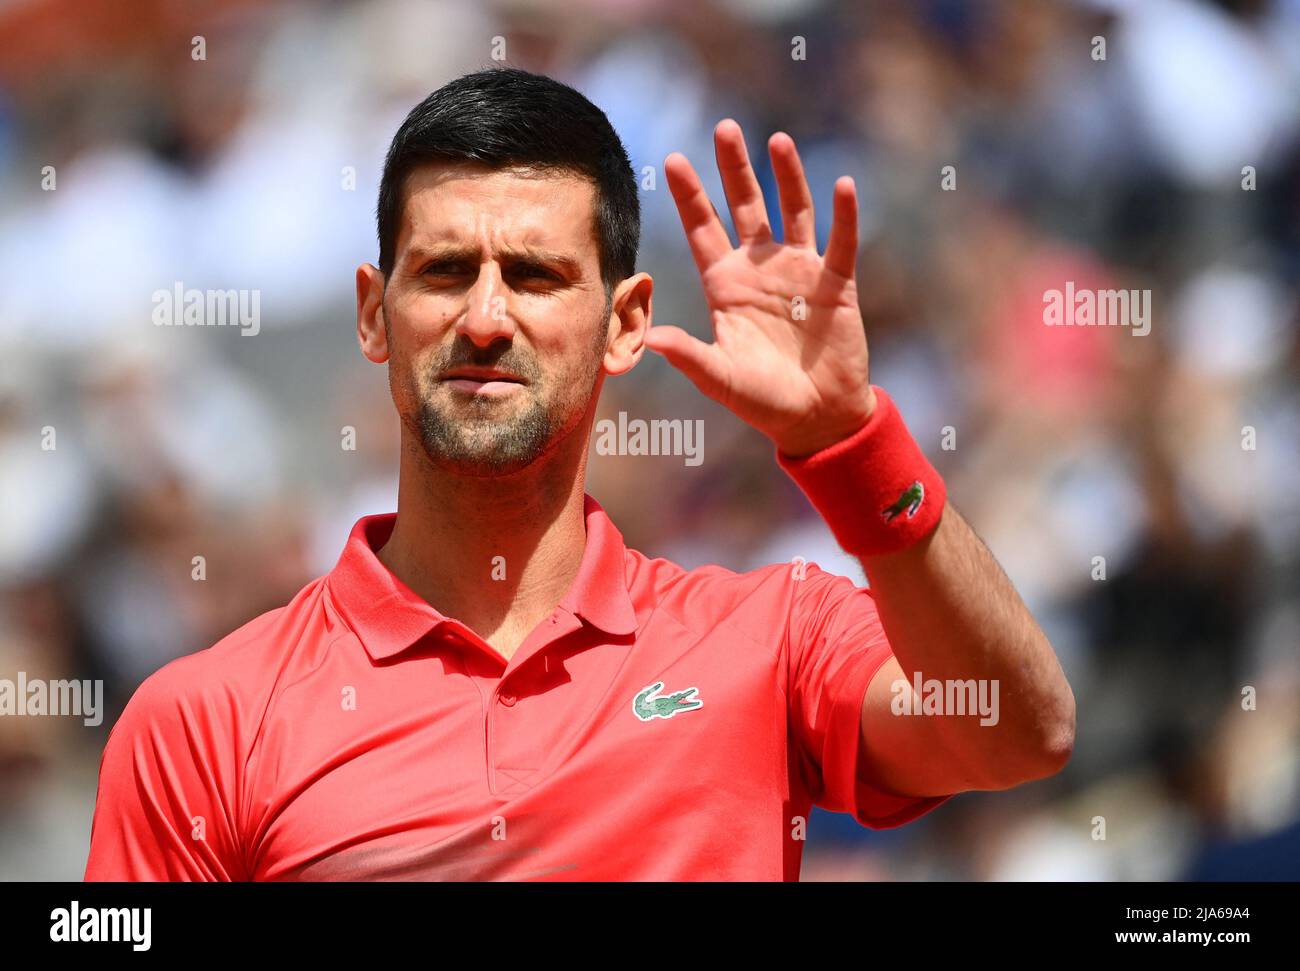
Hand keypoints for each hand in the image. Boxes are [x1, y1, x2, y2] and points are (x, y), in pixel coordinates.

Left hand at [646, 119, 875, 457]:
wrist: (817, 418)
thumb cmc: (763, 401)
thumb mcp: (720, 378)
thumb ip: (688, 356)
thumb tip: (647, 339)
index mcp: (726, 287)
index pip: (703, 231)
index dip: (689, 197)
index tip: (673, 160)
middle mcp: (760, 270)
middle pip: (745, 207)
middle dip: (734, 169)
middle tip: (723, 128)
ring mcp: (799, 272)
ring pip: (793, 212)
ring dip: (787, 177)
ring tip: (777, 140)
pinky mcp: (836, 284)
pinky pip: (841, 242)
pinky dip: (844, 215)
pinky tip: (843, 185)